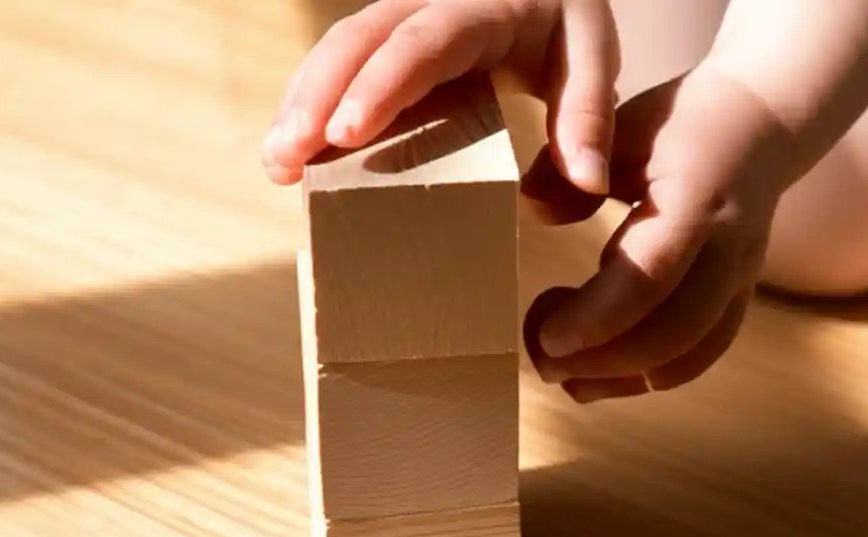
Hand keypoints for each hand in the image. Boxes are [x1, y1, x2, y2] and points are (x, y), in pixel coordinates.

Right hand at [261, 0, 618, 194]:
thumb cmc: (565, 27)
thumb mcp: (591, 60)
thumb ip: (588, 120)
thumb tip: (587, 187)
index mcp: (480, 8)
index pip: (421, 43)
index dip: (380, 84)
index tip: (347, 133)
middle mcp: (427, 3)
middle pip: (359, 41)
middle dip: (317, 98)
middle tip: (287, 159)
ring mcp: (398, 16)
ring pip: (337, 48)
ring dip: (300, 102)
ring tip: (277, 164)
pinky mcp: (383, 39)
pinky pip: (338, 62)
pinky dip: (309, 101)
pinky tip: (289, 148)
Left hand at [523, 64, 795, 402]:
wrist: (758, 128)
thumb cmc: (676, 126)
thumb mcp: (622, 125)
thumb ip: (574, 164)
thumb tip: (533, 210)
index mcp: (696, 197)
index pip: (652, 272)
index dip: (598, 316)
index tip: (548, 335)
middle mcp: (728, 248)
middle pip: (675, 330)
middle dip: (604, 361)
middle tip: (542, 361)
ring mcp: (739, 281)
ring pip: (689, 355)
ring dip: (622, 379)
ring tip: (565, 376)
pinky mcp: (735, 303)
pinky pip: (698, 357)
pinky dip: (646, 377)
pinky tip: (600, 374)